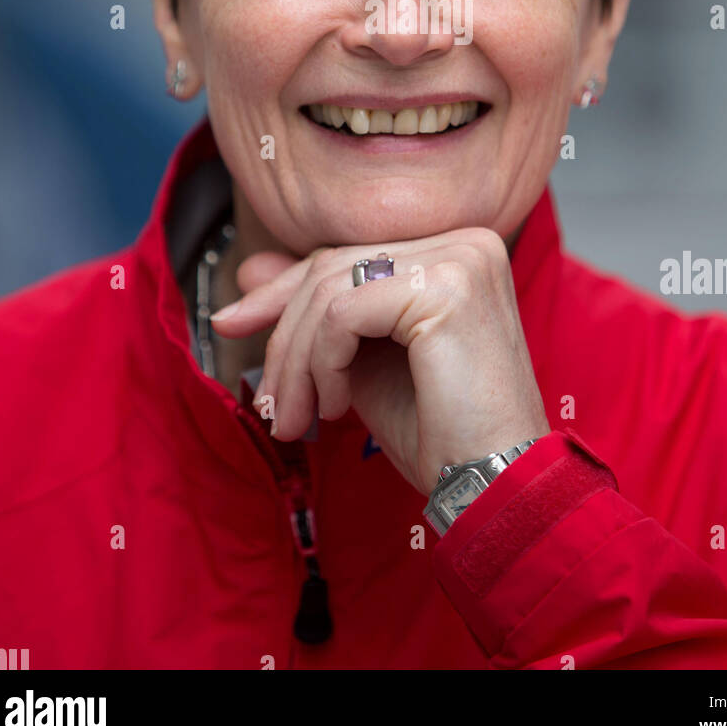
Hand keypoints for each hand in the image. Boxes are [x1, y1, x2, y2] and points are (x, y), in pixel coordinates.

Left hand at [211, 228, 550, 495]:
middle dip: (284, 336)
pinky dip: (323, 365)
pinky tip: (339, 407)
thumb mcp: (362, 363)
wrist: (494, 484)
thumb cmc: (440, 432)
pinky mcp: (444, 289)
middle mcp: (464, 241)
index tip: (232, 322)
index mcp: (454, 251)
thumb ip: (316, 314)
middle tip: (270, 404)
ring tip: (297, 418)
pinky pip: (343, 314)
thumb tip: (248, 270)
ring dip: (297, 363)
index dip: (282, 292)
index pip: (348, 256)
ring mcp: (459, 259)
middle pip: (334, 267)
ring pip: (330, 289)